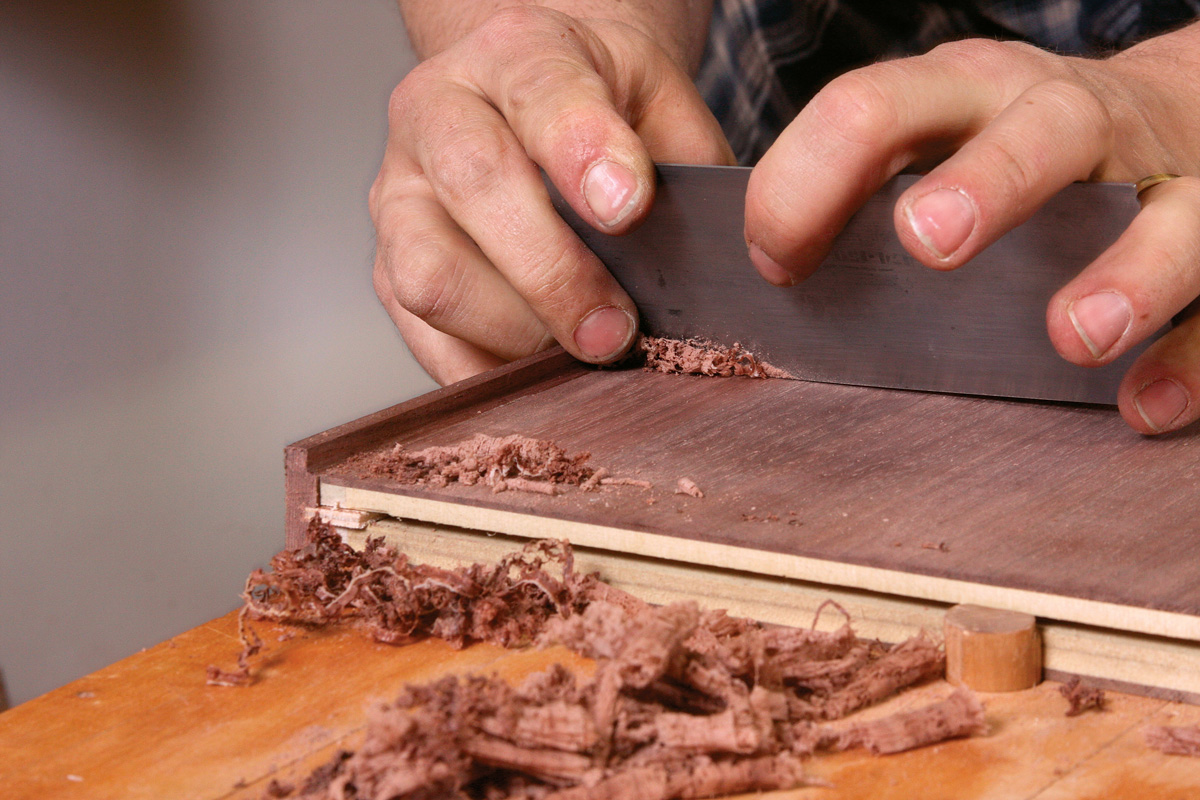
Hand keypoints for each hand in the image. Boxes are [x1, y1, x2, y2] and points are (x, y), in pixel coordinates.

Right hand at [371, 6, 732, 384]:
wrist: (531, 113)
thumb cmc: (605, 114)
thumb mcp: (659, 102)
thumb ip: (683, 160)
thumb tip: (703, 263)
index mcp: (513, 53)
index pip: (542, 91)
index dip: (584, 153)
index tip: (628, 209)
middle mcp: (436, 112)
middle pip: (473, 186)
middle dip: (553, 273)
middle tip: (616, 330)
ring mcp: (399, 194)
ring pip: (430, 275)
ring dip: (517, 331)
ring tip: (585, 349)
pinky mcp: (388, 267)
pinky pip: (422, 339)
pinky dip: (487, 370)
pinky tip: (543, 369)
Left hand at [744, 33, 1199, 433]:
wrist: (1182, 114)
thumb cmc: (1013, 148)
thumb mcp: (930, 136)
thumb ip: (859, 184)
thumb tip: (771, 265)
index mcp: (963, 94)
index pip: (871, 108)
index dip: (810, 181)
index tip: (776, 261)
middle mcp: (1065, 119)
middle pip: (1039, 131)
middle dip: (985, 183)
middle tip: (929, 241)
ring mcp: (1158, 179)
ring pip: (1166, 209)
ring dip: (1126, 270)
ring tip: (1075, 332)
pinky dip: (1184, 355)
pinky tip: (1139, 403)